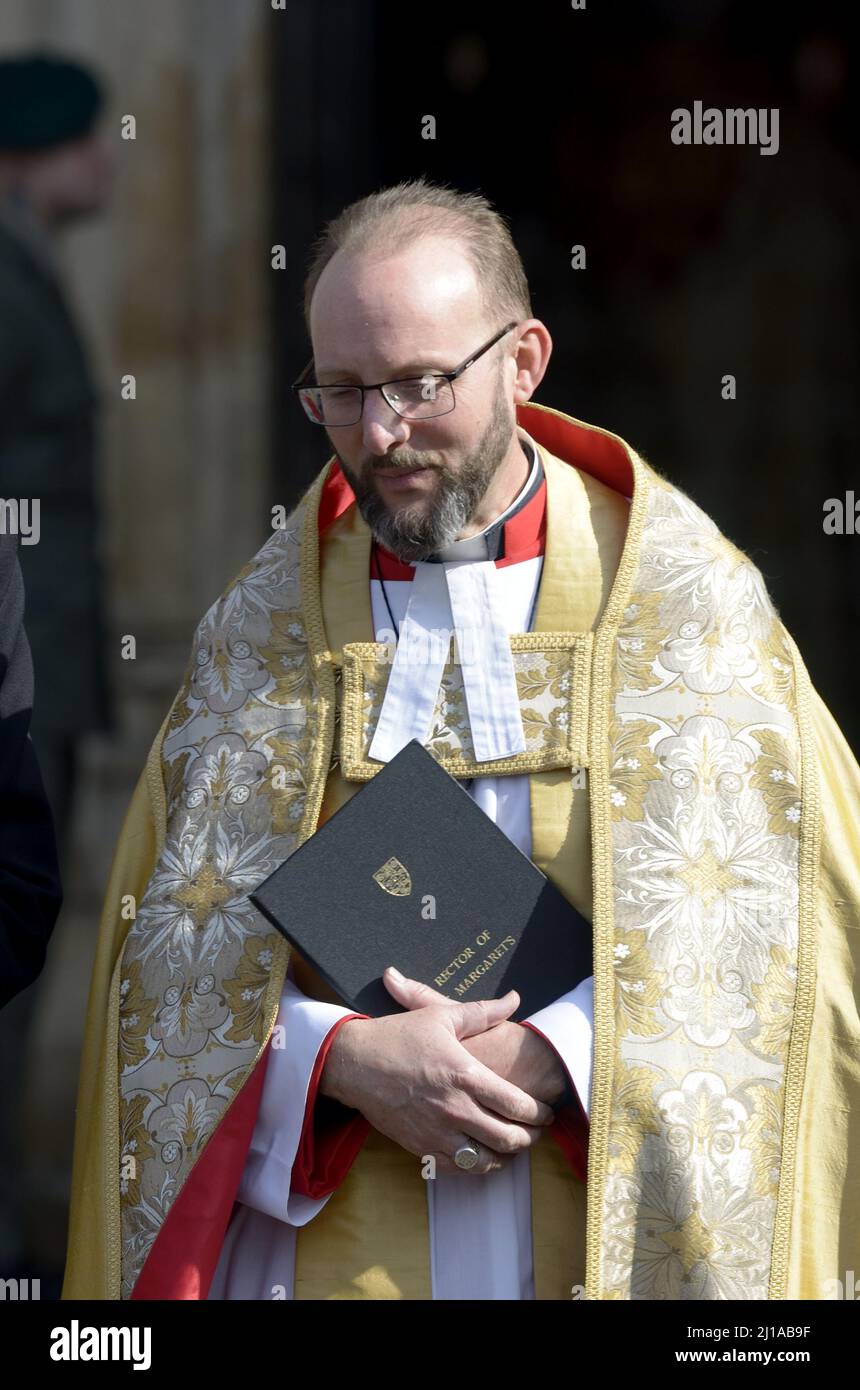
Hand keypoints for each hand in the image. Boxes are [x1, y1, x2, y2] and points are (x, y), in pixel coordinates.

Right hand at [319, 977, 554, 1175]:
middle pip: (508, 1138)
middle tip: (536, 1131)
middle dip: (530, 1137)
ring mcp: (436, 1132)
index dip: (539, 1113)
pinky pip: (457, 1168)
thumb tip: (514, 998)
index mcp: (465, 1076)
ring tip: (513, 1145)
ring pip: (485, 1160)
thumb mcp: (441, 1016)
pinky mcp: (419, 1147)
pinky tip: (482, 1154)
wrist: (354, 1062)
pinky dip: (476, 1166)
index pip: (517, 1105)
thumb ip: (483, 1011)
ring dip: (506, 1156)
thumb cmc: (398, 1036)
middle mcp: (455, 1109)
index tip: (547, 1111)